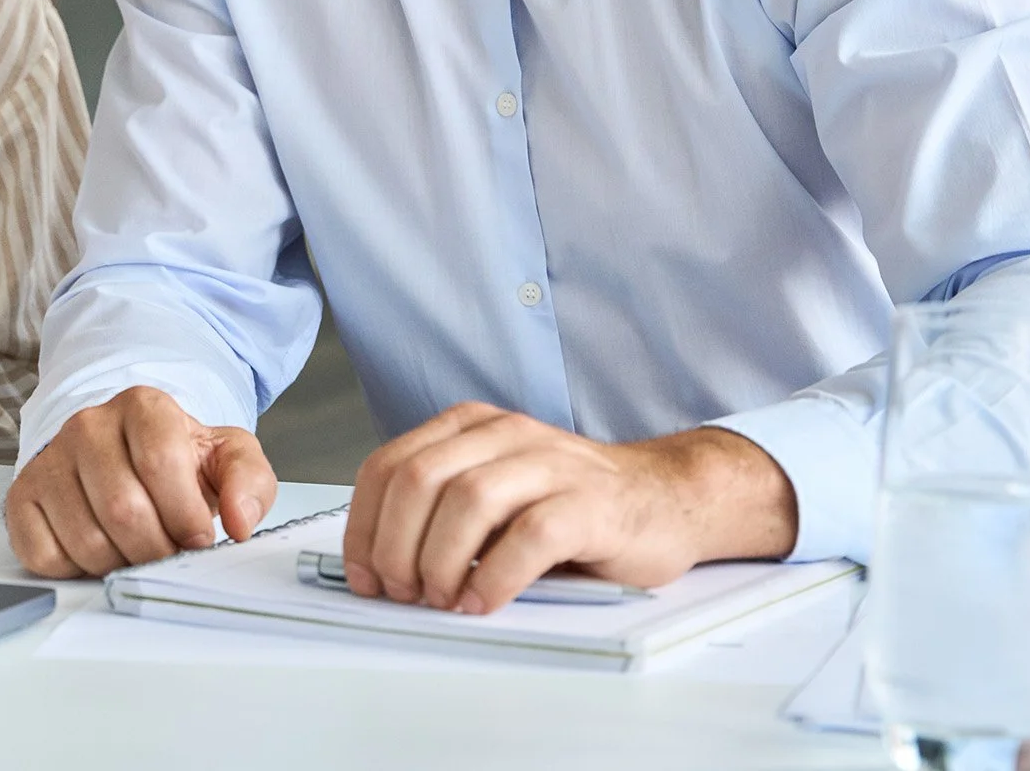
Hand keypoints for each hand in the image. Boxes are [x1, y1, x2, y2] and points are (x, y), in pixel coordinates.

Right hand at [5, 386, 276, 577]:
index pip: (160, 462)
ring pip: (85, 539)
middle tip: (168, 554)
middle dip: (156, 550)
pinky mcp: (22, 497)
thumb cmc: (176, 462)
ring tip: (135, 551)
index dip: (185, 515)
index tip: (198, 537)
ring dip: (120, 564)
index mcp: (143, 407)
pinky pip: (45, 556)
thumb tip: (240, 522)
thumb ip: (249, 483)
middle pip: (123, 509)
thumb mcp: (226, 459)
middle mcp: (88, 425)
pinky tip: (98, 551)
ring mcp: (50, 460)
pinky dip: (78, 570)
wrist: (124, 455)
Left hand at [338, 402, 798, 614]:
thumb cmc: (572, 506)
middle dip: (395, 545)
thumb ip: (444, 510)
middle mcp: (506, 434)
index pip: (389, 466)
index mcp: (471, 427)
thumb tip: (379, 566)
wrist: (666, 498)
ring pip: (467, 500)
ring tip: (441, 600)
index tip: (363, 575)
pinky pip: (528, 537)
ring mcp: (550, 465)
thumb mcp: (496, 491)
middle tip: (402, 593)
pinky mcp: (589, 505)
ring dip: (439, 561)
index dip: (363, 526)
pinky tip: (483, 602)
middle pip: (418, 479)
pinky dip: (493, 577)